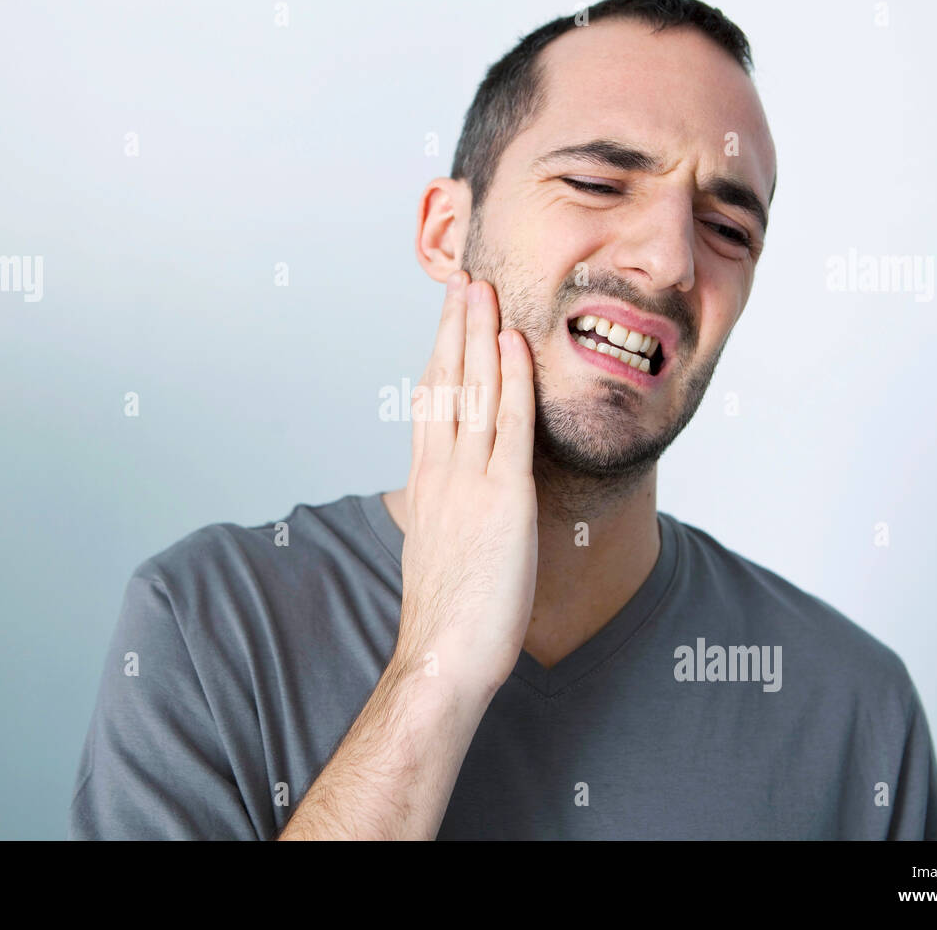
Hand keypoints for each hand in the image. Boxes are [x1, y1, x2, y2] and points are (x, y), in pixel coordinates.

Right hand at [393, 270, 537, 694]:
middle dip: (454, 328)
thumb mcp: (440, 549)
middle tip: (462, 280)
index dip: (440, 354)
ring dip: (479, 334)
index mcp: (424, 483)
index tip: (448, 319)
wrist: (442, 655)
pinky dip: (511, 379)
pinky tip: (513, 343)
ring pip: (473, 392)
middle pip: (445, 383)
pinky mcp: (502, 498)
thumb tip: (456, 499)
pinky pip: (509, 425)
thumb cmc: (446, 615)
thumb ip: (448, 512)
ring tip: (483, 290)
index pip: (430, 402)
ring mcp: (468, 481)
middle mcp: (440, 472)